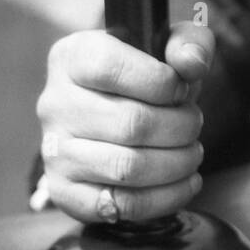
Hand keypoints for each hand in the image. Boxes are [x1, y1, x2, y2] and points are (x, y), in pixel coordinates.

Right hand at [36, 22, 214, 223]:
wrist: (113, 106)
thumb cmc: (145, 70)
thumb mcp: (169, 43)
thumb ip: (189, 44)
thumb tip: (190, 64)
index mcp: (73, 57)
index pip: (114, 69)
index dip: (163, 82)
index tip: (183, 88)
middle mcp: (55, 104)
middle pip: (130, 124)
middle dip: (181, 126)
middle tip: (194, 124)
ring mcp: (55, 151)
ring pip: (127, 168)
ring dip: (177, 163)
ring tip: (192, 152)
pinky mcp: (65, 191)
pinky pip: (119, 206)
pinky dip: (164, 198)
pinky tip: (185, 181)